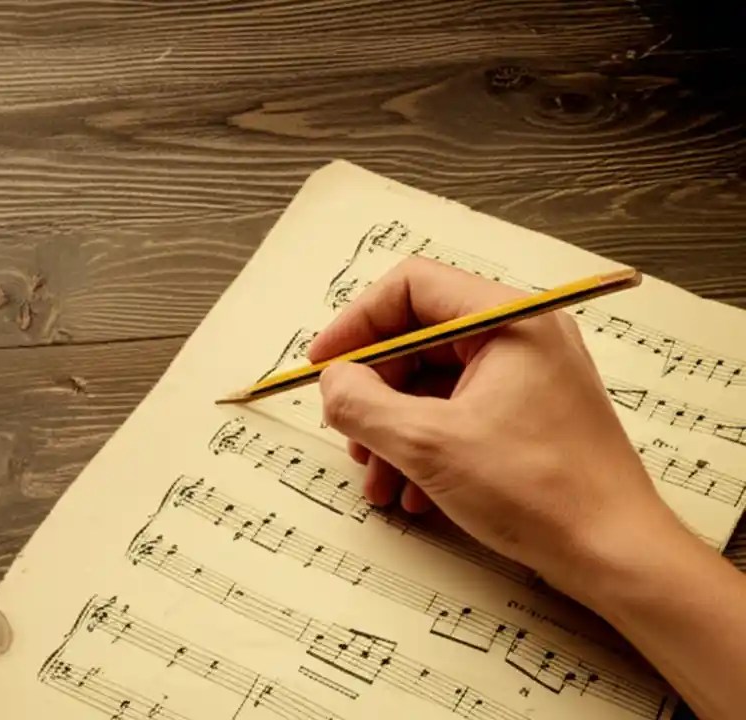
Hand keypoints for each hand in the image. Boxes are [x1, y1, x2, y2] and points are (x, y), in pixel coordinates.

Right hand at [309, 257, 687, 596]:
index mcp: (507, 320)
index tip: (324, 365)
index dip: (357, 324)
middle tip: (349, 434)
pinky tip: (413, 492)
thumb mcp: (427, 444)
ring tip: (378, 479)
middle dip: (374, 392)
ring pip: (432, 383)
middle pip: (417, 338)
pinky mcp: (529, 414)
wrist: (615, 554)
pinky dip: (425, 446)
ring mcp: (528, 376)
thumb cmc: (540, 492)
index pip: (411, 288)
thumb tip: (333, 382)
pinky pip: (457, 412)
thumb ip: (363, 404)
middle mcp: (521, 336)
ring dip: (393, 429)